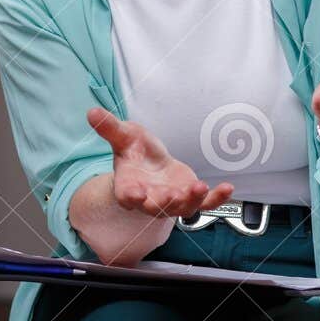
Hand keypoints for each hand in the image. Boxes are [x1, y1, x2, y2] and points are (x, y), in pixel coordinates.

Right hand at [88, 107, 233, 218]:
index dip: (131, 196)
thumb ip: (110, 128)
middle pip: (156, 207)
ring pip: (182, 208)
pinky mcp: (190, 198)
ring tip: (200, 188)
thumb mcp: (123, 136)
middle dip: (164, 202)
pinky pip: (205, 203)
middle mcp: (150, 199)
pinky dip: (216, 199)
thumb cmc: (135, 152)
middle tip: (170, 196)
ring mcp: (172, 201)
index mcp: (129, 187)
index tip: (136, 194)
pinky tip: (228, 189)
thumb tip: (92, 112)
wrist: (150, 164)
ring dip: (191, 201)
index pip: (127, 195)